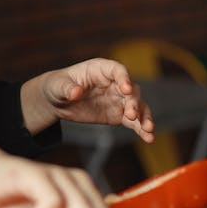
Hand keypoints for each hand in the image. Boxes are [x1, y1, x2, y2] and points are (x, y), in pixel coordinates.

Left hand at [25, 58, 153, 142]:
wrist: (57, 101)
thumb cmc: (58, 86)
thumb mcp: (58, 85)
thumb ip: (67, 88)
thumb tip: (75, 92)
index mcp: (100, 69)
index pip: (118, 70)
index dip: (124, 78)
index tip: (126, 89)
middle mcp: (114, 83)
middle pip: (132, 90)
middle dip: (134, 102)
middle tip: (131, 115)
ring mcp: (118, 99)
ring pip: (138, 106)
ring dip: (144, 116)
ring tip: (148, 129)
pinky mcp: (118, 114)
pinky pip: (133, 121)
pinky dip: (141, 129)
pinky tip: (148, 138)